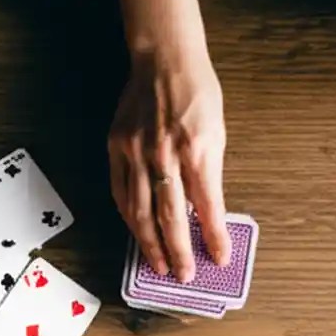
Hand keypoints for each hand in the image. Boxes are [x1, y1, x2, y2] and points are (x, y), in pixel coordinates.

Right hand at [109, 49, 228, 282]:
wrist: (163, 60)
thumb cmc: (197, 93)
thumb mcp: (216, 132)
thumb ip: (207, 173)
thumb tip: (203, 212)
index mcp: (198, 149)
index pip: (208, 205)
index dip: (213, 235)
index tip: (219, 258)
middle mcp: (165, 154)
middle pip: (170, 216)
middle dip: (178, 250)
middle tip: (184, 275)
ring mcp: (136, 152)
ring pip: (140, 211)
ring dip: (150, 244)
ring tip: (159, 266)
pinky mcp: (116, 148)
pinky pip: (121, 193)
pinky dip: (129, 218)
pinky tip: (137, 233)